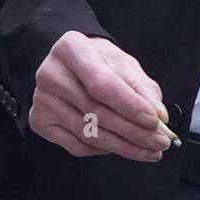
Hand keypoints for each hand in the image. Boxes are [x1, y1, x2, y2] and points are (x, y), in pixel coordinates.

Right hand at [27, 30, 172, 161]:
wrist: (70, 63)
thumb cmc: (98, 61)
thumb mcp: (123, 63)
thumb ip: (142, 86)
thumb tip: (158, 115)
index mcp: (72, 48)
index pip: (102, 83)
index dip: (129, 105)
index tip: (155, 121)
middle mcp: (50, 73)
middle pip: (96, 112)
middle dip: (134, 132)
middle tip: (160, 142)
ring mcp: (41, 100)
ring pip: (88, 133)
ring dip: (124, 147)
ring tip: (149, 150)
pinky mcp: (39, 121)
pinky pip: (76, 146)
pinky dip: (103, 150)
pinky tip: (121, 147)